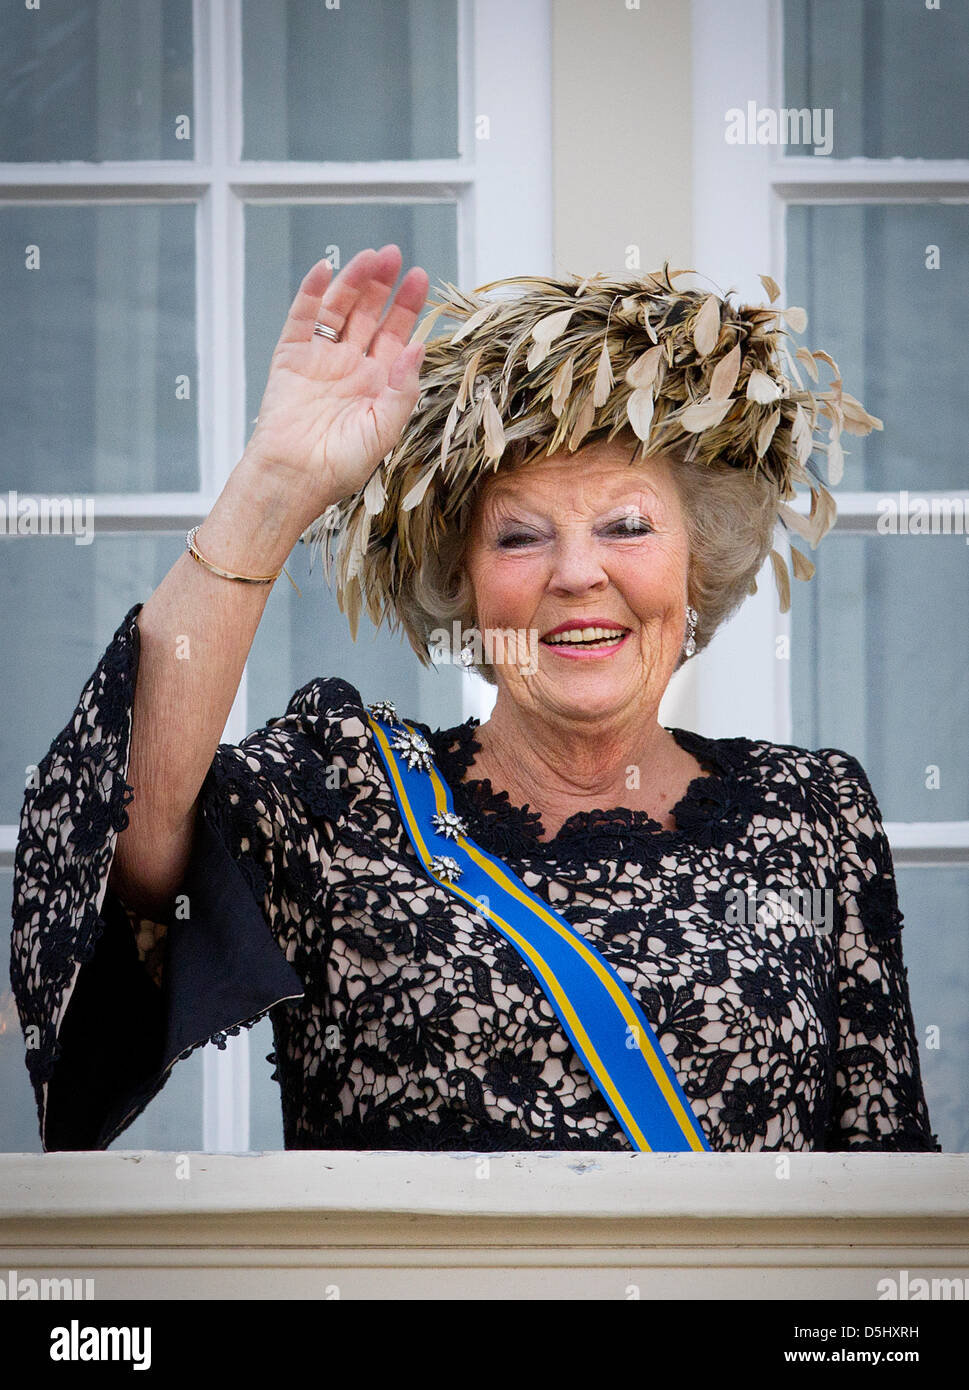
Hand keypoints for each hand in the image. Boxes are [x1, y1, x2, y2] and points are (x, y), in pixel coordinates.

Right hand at [243, 245, 429, 515]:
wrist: (294, 479)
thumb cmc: (340, 466)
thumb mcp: (383, 431)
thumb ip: (402, 390)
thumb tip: (418, 346)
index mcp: (377, 383)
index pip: (396, 334)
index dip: (407, 306)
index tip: (420, 277)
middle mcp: (350, 366)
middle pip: (369, 314)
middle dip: (381, 285)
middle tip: (393, 255)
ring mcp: (320, 359)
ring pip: (338, 309)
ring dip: (352, 282)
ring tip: (368, 257)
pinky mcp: (290, 357)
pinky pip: (302, 319)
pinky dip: (311, 293)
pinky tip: (325, 269)